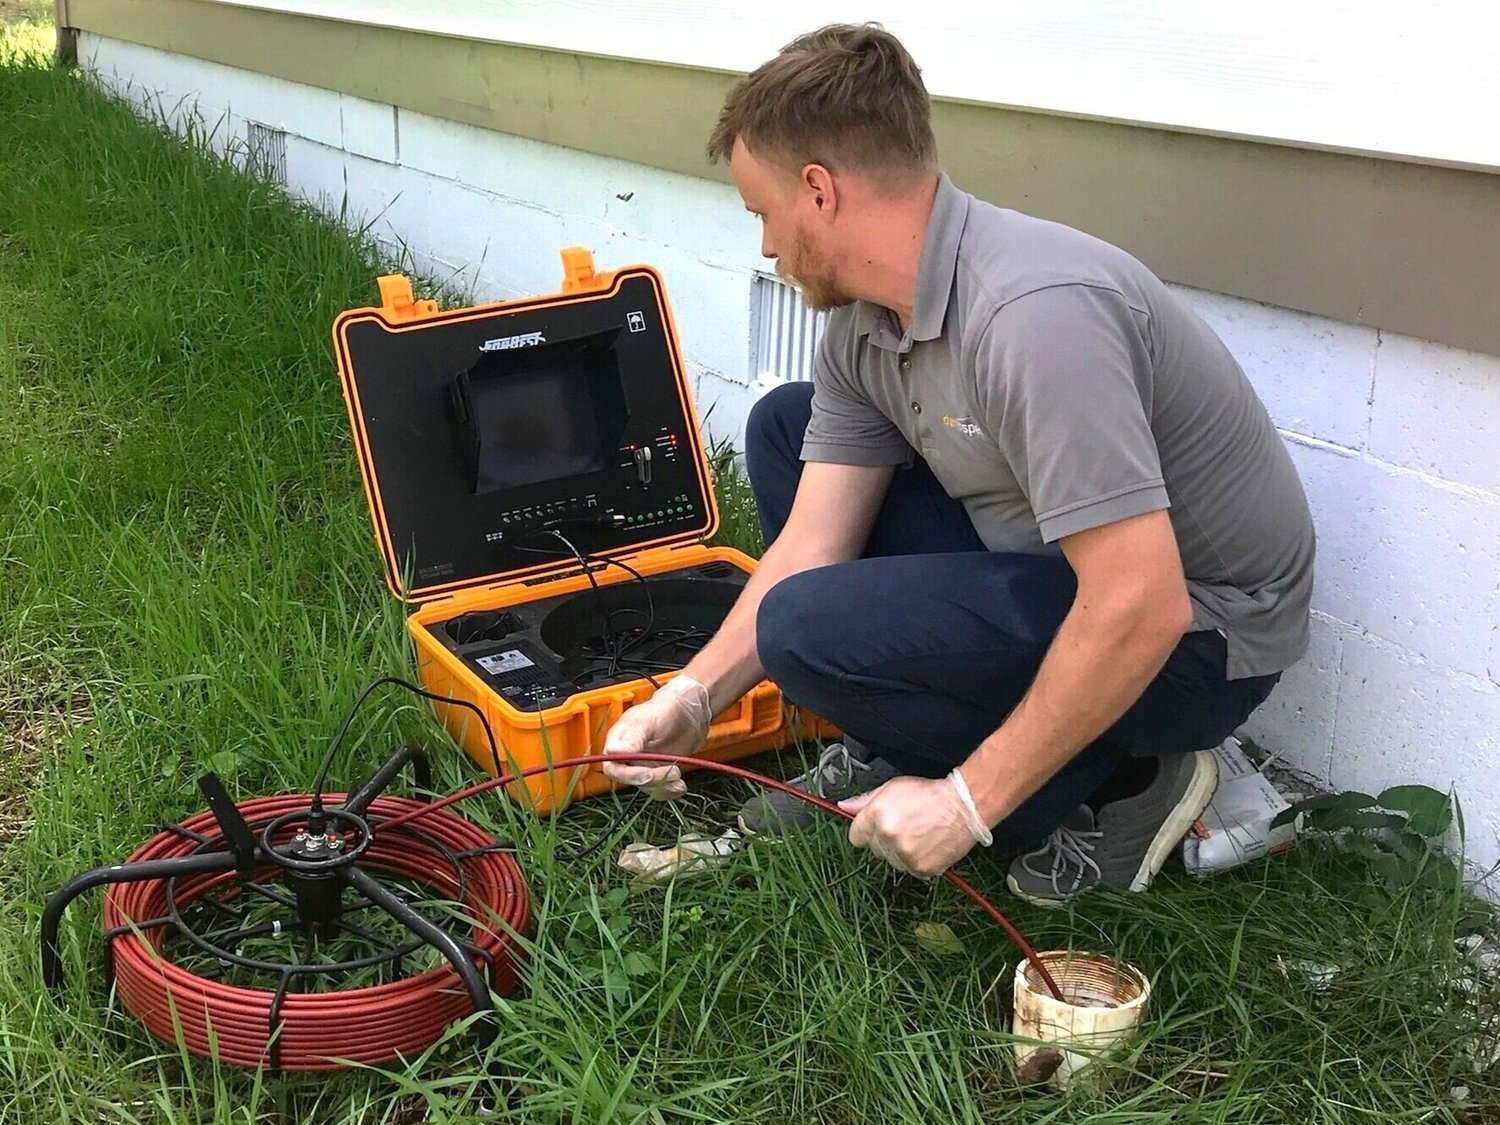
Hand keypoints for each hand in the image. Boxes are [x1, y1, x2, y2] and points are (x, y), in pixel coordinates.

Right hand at [601, 674, 713, 799]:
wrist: (688, 711)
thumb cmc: (666, 709)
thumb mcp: (648, 720)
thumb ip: (632, 737)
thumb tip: (612, 752)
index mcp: (619, 741)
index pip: (612, 767)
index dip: (628, 775)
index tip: (648, 774)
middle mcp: (627, 756)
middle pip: (630, 780)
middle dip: (652, 780)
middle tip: (672, 771)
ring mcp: (642, 765)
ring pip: (646, 787)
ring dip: (663, 787)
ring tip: (678, 775)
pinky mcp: (656, 772)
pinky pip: (658, 790)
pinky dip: (670, 791)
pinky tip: (680, 785)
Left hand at [839, 769, 993, 877]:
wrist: (963, 807)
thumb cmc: (930, 795)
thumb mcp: (893, 788)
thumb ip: (864, 801)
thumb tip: (843, 807)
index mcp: (877, 814)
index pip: (855, 836)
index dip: (867, 831)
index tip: (878, 828)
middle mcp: (888, 835)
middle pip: (875, 849)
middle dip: (886, 840)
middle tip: (906, 826)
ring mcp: (904, 854)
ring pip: (892, 861)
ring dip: (901, 852)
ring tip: (920, 835)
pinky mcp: (920, 868)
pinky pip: (910, 870)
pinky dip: (917, 862)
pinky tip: (928, 845)